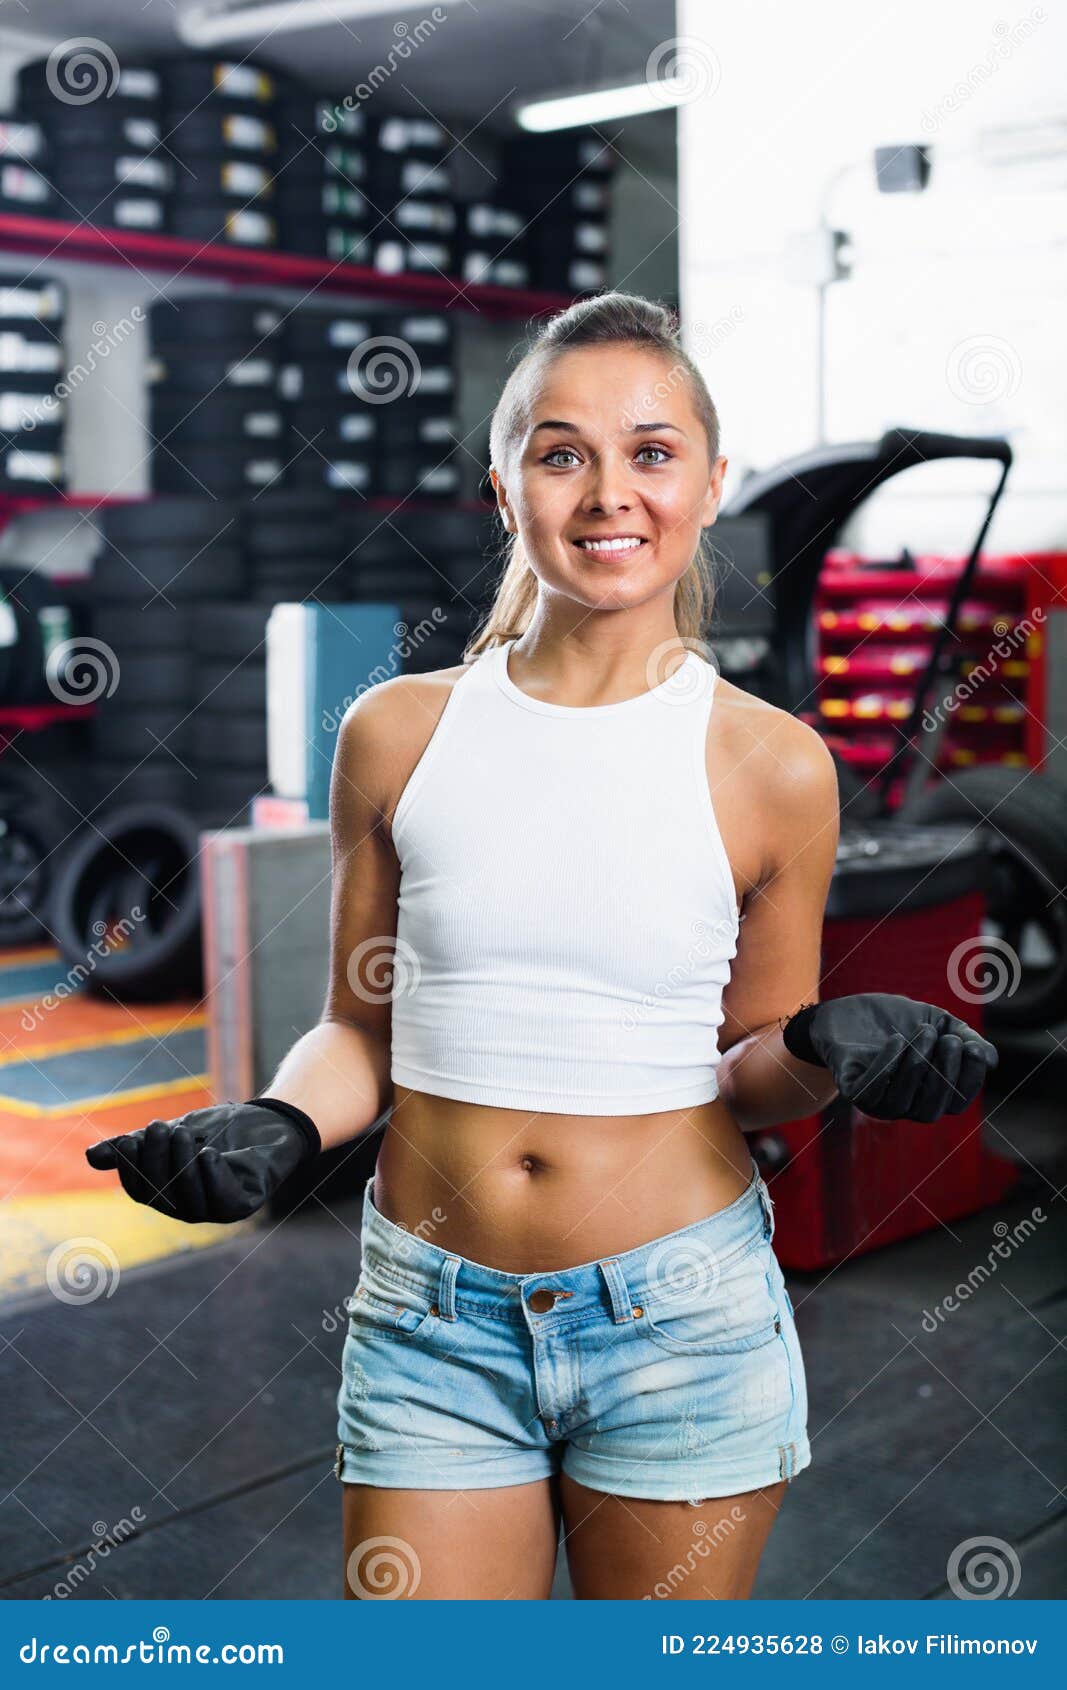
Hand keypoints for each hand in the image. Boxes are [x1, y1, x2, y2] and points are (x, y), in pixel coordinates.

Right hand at [84, 1097, 320, 1222]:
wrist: (269, 1121)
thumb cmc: (220, 1130)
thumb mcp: (174, 1133)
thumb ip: (139, 1145)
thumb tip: (92, 1157)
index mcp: (170, 1195)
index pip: (141, 1191)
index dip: (131, 1169)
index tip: (129, 1140)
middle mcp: (191, 1209)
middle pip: (163, 1195)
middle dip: (156, 1161)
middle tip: (160, 1126)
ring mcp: (218, 1211)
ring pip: (191, 1198)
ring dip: (183, 1164)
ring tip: (183, 1132)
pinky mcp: (245, 1205)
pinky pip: (223, 1200)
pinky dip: (212, 1177)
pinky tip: (207, 1153)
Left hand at [781, 993, 997, 1121]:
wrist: (851, 1010)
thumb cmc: (899, 1020)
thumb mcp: (939, 1023)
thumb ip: (965, 1038)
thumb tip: (990, 1060)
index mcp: (930, 1093)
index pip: (957, 1103)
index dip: (969, 1080)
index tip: (972, 1047)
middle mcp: (907, 1104)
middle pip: (933, 1108)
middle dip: (945, 1072)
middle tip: (946, 1037)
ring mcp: (879, 1101)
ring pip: (904, 1101)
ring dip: (918, 1065)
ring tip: (925, 1032)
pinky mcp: (854, 1090)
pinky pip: (872, 1090)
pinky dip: (888, 1066)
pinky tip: (897, 1040)